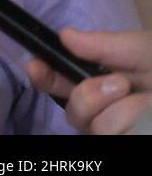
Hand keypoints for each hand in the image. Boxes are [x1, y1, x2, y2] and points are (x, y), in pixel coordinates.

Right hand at [26, 28, 151, 134]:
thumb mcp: (140, 49)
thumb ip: (105, 44)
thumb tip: (63, 35)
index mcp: (99, 82)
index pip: (60, 82)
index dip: (43, 76)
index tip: (35, 66)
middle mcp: (102, 110)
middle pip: (73, 111)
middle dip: (91, 96)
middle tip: (121, 83)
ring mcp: (112, 130)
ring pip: (97, 126)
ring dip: (126, 110)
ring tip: (149, 101)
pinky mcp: (124, 140)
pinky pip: (114, 134)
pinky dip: (137, 122)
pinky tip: (148, 119)